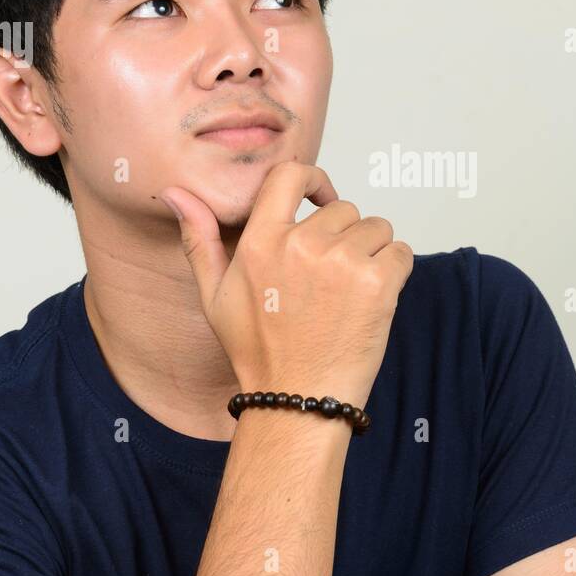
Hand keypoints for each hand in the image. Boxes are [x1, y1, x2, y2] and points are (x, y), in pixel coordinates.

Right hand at [158, 162, 413, 407]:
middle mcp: (301, 245)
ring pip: (376, 228)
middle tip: (332, 279)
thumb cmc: (257, 351)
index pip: (290, 176)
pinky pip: (400, 252)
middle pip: (343, 209)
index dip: (314, 179)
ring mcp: (342, 262)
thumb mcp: (213, 297)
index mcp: (260, 241)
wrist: (298, 400)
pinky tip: (373, 298)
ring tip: (350, 292)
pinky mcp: (377, 282)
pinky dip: (394, 270)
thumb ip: (199, 239)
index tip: (322, 196)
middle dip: (345, 235)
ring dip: (372, 252)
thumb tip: (175, 193)